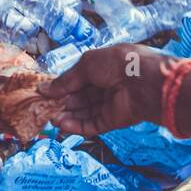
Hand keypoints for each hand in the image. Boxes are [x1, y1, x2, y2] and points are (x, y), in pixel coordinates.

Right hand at [37, 44, 165, 136]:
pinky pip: (92, 125)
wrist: (145, 82)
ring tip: (51, 119)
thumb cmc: (119, 64)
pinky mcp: (113, 121)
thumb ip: (66, 80)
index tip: (45, 93)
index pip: (79, 79)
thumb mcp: (87, 64)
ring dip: (67, 116)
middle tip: (44, 108)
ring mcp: (111, 104)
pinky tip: (63, 126)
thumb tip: (45, 89)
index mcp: (104, 68)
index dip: (62, 86)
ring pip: (84, 112)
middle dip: (62, 103)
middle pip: (80, 97)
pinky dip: (77, 126)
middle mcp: (107, 86)